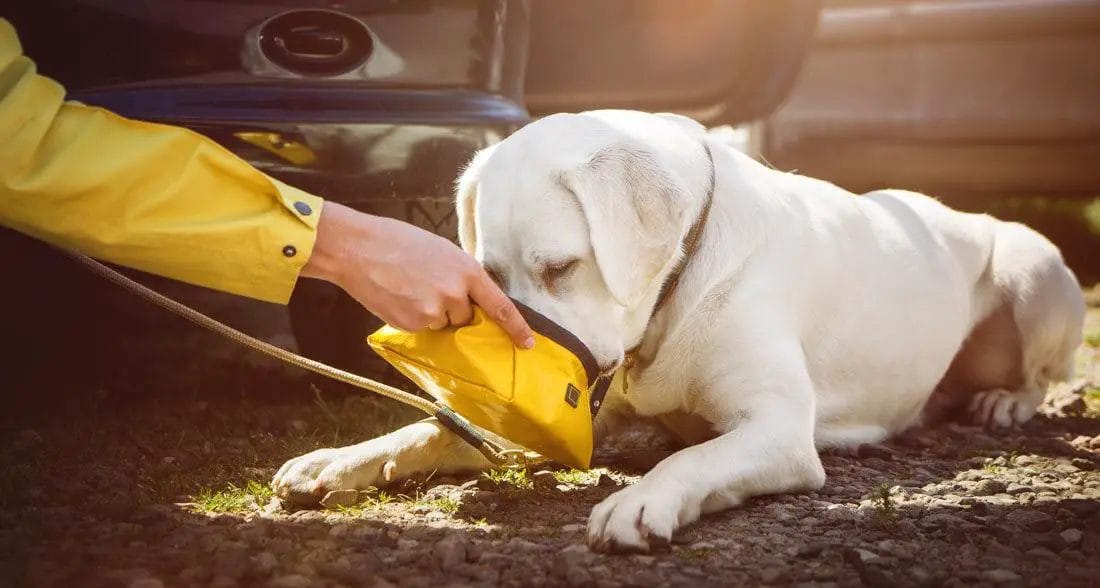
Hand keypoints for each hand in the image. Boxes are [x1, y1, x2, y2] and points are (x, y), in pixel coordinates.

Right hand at [300, 202, 533, 347]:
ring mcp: (433, 313)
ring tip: (410, 288)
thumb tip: (469, 299)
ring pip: (443, 324)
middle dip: (454, 308)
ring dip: (433, 313)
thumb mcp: (442, 251)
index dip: (516, 327)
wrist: (359, 249)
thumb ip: (461, 275)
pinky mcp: (412, 325)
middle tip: (429, 285)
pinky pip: (423, 329)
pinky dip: (414, 317)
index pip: (500, 306)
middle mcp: (455, 295)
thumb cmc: (399, 242)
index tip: (528, 343)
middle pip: (467, 317)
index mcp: (468, 272)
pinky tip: (400, 297)